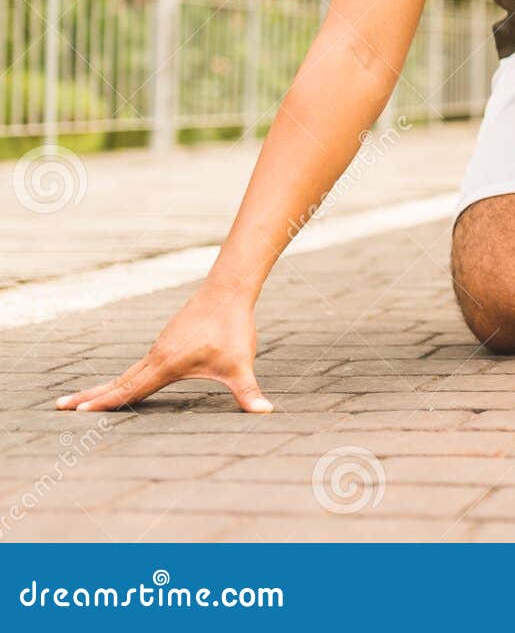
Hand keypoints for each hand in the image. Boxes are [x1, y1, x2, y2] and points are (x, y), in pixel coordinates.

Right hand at [56, 285, 271, 412]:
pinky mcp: (168, 339)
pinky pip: (140, 363)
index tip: (77, 414)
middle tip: (58, 406)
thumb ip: (249, 392)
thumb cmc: (233, 328)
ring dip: (104, 386)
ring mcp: (160, 346)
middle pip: (118, 381)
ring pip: (127, 371)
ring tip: (83, 399)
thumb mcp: (241, 365)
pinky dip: (124, 375)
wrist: (229, 290)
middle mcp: (156, 356)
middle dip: (89, 396)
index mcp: (165, 365)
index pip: (129, 390)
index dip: (104, 404)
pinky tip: (125, 382)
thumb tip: (266, 413)